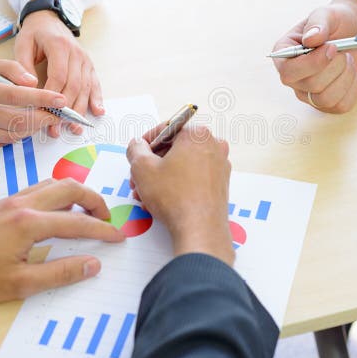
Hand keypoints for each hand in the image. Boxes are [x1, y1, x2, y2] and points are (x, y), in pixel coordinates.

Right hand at [0, 57, 65, 146]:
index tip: (60, 100)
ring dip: (31, 128)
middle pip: (15, 122)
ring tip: (42, 117)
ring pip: (10, 135)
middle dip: (42, 119)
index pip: (15, 96)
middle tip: (57, 114)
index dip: (40, 99)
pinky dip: (14, 134)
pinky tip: (22, 125)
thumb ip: (10, 69)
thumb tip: (34, 82)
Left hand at [0, 179, 125, 303]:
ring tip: (87, 212)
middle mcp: (23, 204)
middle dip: (94, 200)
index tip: (118, 237)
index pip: (78, 222)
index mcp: (29, 223)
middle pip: (70, 187)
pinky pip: (38, 188)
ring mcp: (12, 200)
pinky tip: (57, 210)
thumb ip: (60, 273)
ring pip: (54, 183)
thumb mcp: (20, 284)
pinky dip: (57, 193)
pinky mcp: (3, 203)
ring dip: (76, 192)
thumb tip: (92, 264)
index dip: (102, 230)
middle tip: (106, 218)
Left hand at [14, 8, 104, 137]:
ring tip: (74, 128)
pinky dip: (97, 98)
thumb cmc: (34, 33)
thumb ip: (23, 66)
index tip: (45, 112)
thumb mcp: (23, 44)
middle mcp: (76, 53)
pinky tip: (97, 111)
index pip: (59, 75)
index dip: (52, 95)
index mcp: (59, 46)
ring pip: (85, 88)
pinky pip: (95, 84)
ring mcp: (85, 60)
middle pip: (74, 85)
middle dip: (66, 108)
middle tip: (57, 127)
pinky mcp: (89, 66)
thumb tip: (28, 90)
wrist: (50, 19)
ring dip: (80, 109)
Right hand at [126, 126, 233, 264]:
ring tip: (146, 193)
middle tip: (138, 177)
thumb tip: (137, 145)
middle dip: (153, 164)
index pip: (166, 129)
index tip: (137, 153)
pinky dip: (177, 184)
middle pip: (175, 148)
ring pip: (183, 164)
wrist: (200, 228)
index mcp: (197, 134)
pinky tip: (162, 200)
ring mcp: (219, 165)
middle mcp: (213, 146)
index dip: (146, 142)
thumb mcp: (142, 168)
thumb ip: (136, 149)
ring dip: (162, 177)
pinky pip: (194, 177)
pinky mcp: (220, 183)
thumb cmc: (175, 197)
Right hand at [272, 0, 356, 112]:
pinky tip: (350, 72)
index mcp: (284, 56)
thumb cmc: (336, 22)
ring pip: (325, 99)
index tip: (332, 47)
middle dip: (334, 66)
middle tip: (341, 50)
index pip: (288, 72)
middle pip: (311, 85)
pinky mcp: (328, 104)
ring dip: (344, 76)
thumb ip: (318, 23)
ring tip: (346, 59)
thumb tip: (311, 39)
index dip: (312, 64)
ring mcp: (309, 94)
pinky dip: (352, 86)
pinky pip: (341, 105)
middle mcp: (293, 78)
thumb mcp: (327, 14)